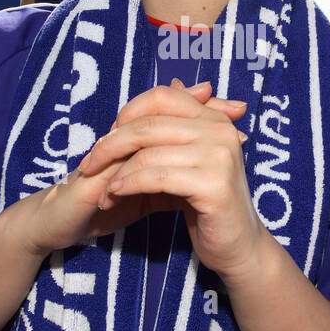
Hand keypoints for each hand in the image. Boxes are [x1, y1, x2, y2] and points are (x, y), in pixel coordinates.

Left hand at [78, 80, 264, 278]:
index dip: (127, 115)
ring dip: (116, 173)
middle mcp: (220, 131)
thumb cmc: (209, 205)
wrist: (239, 247)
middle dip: (111, 145)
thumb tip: (172, 83)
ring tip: (104, 191)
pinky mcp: (213, 185)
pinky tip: (115, 196)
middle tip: (90, 165)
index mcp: (215, 119)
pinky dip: (128, 186)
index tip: (106, 140)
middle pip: (149, 125)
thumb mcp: (193, 158)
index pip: (162, 98)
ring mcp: (219, 157)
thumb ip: (180, 125)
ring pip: (148, 153)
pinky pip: (156, 178)